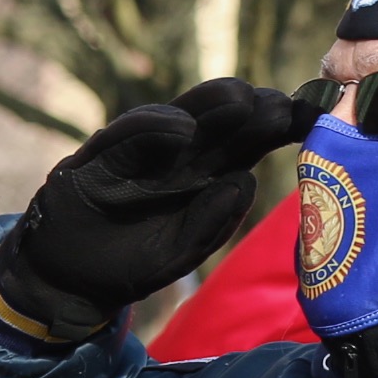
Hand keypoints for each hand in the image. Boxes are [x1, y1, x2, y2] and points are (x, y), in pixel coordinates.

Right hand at [1, 79, 320, 330]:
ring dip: (211, 106)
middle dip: (252, 109)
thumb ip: (210, 226)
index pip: (248, 143)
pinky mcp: (102, 154)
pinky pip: (129, 134)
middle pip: (222, 123)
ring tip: (243, 100)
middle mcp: (178, 156)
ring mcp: (141, 151)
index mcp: (204, 176)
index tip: (311, 118)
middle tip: (283, 103)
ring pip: (182, 117)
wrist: (67, 276)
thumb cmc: (127, 262)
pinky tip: (181, 130)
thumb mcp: (175, 256)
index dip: (278, 128)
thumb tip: (244, 185)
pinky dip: (154, 128)